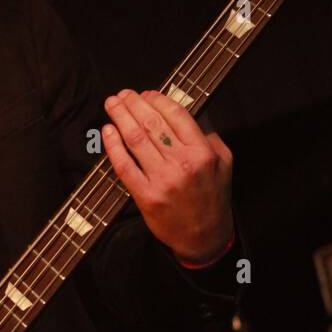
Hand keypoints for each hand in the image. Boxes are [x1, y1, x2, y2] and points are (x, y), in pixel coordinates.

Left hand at [101, 89, 233, 262]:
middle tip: (123, 94)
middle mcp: (182, 164)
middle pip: (152, 123)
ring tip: (112, 104)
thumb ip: (210, 138)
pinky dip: (113, 146)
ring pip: (136, 140)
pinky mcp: (146, 196)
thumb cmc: (212, 198)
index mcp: (202, 152)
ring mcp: (162, 180)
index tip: (146, 93)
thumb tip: (188, 117)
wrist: (204, 237)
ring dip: (120, 117)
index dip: (157, 99)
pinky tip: (108, 132)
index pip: (176, 115)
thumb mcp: (223, 164)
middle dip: (134, 103)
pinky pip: (124, 166)